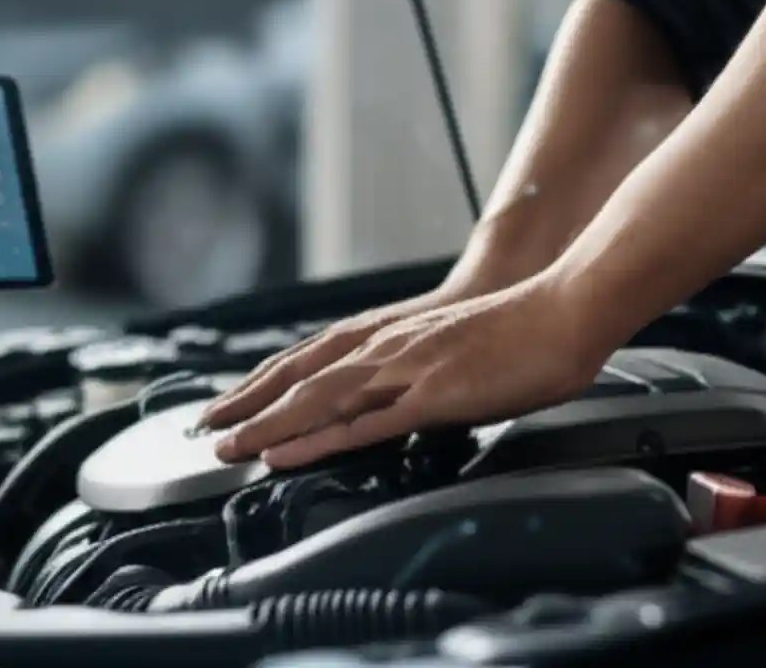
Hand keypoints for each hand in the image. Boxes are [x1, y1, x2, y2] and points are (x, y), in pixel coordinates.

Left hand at [209, 279, 603, 468]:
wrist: (559, 309)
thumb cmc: (512, 329)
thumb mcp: (446, 345)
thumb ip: (410, 368)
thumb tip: (391, 395)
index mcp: (386, 335)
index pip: (306, 361)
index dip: (261, 384)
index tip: (228, 405)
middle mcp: (384, 348)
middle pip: (298, 380)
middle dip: (247, 406)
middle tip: (206, 430)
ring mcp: (404, 370)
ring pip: (318, 401)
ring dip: (267, 425)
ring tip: (227, 447)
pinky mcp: (430, 395)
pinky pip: (362, 424)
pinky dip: (317, 440)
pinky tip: (289, 455)